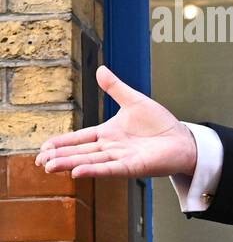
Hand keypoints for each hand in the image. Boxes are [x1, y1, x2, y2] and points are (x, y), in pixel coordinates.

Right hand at [32, 64, 197, 179]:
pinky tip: (77, 172)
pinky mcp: (133, 166)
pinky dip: (94, 170)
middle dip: (60, 156)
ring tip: (49, 167)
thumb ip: (115, 88)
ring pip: (90, 161)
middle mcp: (111, 147)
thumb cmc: (160, 123)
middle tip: (40, 161)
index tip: (43, 148)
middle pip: (80, 152)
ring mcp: (121, 158)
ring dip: (70, 164)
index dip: (62, 143)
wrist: (183, 140)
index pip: (80, 138)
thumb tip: (100, 69)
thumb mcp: (134, 101)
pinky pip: (110, 168)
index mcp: (108, 133)